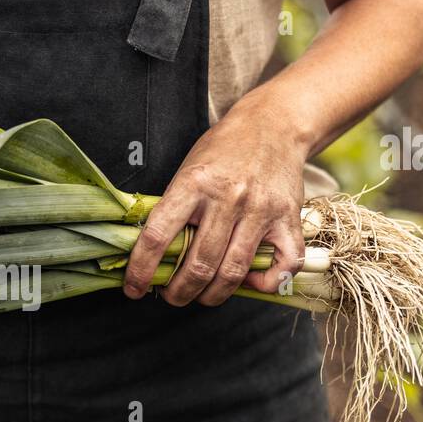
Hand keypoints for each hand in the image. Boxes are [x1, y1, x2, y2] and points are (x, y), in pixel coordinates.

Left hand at [122, 95, 308, 306]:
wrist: (273, 125)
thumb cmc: (223, 151)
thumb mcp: (188, 171)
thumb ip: (174, 208)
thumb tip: (151, 255)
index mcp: (194, 183)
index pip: (158, 236)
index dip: (141, 269)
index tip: (134, 288)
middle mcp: (228, 198)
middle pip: (198, 265)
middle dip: (179, 292)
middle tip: (172, 296)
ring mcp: (261, 210)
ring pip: (232, 272)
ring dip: (211, 295)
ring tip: (200, 296)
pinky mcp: (288, 219)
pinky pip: (282, 266)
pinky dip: (264, 284)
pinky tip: (248, 282)